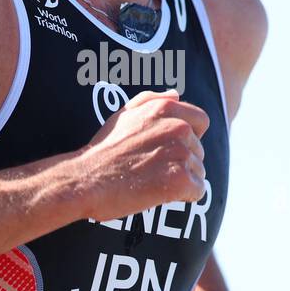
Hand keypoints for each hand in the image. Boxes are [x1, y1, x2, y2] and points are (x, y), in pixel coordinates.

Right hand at [75, 88, 208, 220]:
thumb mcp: (123, 114)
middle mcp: (177, 127)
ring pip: (199, 171)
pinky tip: (162, 194)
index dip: (190, 137)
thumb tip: (176, 94)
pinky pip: (198, 190)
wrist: (88, 179)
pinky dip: (185, 196)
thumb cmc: (103, 150)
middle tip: (154, 170)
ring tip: (154, 182)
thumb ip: (151, 100)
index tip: (171, 149)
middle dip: (183, 162)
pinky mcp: (179, 179)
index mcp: (165, 109)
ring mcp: (180, 152)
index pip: (201, 121)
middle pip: (199, 150)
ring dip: (181, 180)